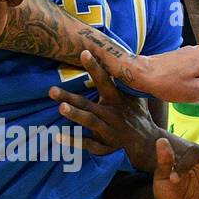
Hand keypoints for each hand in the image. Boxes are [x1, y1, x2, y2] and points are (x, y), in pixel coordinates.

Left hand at [50, 50, 160, 168]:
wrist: (147, 141)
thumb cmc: (137, 113)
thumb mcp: (134, 96)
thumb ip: (123, 81)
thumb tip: (117, 57)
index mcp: (117, 99)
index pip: (104, 80)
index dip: (95, 67)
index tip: (84, 52)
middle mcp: (112, 114)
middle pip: (88, 104)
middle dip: (70, 97)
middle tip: (51, 90)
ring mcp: (108, 130)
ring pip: (90, 121)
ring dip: (75, 115)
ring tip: (61, 108)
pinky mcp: (105, 145)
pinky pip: (89, 144)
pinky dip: (74, 142)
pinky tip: (58, 137)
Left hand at [123, 45, 198, 102]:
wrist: (144, 74)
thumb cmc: (169, 84)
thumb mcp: (198, 91)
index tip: (196, 93)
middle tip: (187, 91)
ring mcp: (193, 50)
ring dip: (195, 83)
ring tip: (180, 86)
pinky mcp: (184, 54)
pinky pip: (194, 70)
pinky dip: (188, 78)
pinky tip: (176, 81)